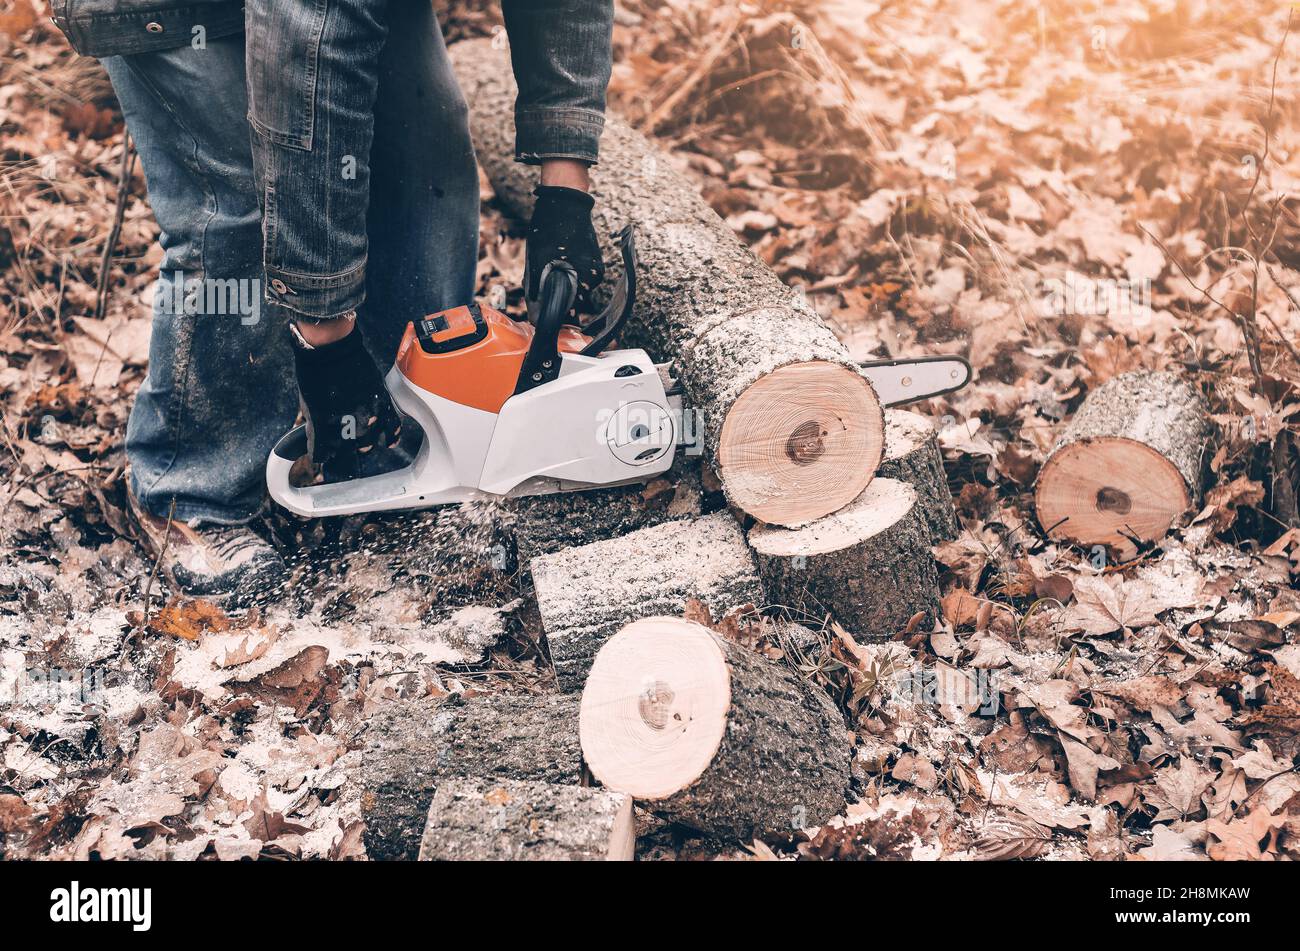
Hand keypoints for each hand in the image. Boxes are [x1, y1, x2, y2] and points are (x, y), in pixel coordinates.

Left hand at [525, 182, 603, 320]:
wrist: (565, 200)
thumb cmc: (551, 226)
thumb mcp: (537, 258)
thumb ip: (537, 284)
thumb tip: (535, 307)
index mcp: (582, 278)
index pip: (572, 310)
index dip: (557, 316)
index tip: (546, 319)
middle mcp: (593, 276)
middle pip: (575, 301)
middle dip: (559, 300)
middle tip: (542, 293)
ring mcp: (596, 268)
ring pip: (578, 288)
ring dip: (564, 286)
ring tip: (549, 272)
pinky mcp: (594, 260)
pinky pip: (581, 276)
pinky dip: (570, 275)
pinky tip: (558, 263)